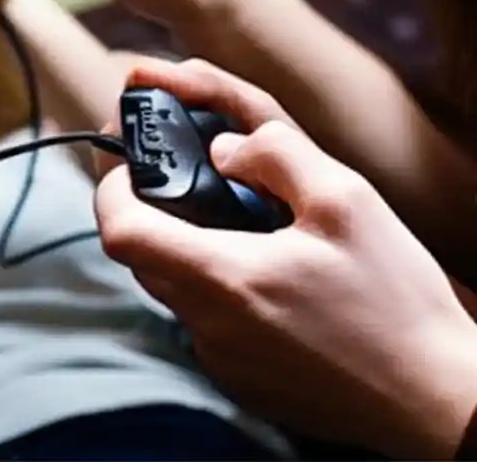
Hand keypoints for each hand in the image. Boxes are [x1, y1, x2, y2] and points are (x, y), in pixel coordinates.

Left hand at [94, 61, 476, 458]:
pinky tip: (270, 279)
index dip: (112, 187)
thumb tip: (223, 146)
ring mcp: (219, 359)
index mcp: (222, 277)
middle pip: (140, 256)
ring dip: (188, 251)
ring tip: (242, 226)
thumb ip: (276, 155)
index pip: (119, 229)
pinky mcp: (239, 380)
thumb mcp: (347, 201)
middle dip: (149, 211)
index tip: (132, 161)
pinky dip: (219, 291)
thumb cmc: (395, 302)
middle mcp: (207, 324)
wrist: (433, 398)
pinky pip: (205, 323)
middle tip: (183, 178)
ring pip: (173, 289)